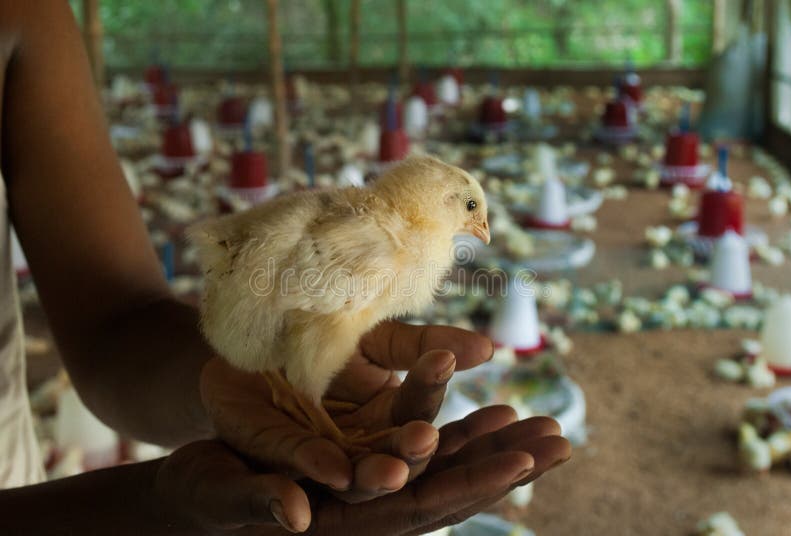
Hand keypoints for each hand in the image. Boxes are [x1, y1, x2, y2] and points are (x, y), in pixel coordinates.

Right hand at [154, 408, 570, 534]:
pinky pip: (421, 447)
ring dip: (493, 446)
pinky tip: (492, 412)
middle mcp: (369, 511)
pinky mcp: (365, 463)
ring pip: (444, 469)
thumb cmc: (202, 496)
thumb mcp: (221, 495)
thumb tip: (297, 517)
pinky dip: (459, 431)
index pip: (419, 507)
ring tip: (543, 423)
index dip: (469, 485)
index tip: (519, 461)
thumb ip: (258, 503)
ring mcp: (371, 487)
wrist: (200, 491)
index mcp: (344, 525)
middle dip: (504, 466)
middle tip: (560, 440)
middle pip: (449, 489)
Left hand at [200, 321, 493, 502]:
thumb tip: (489, 349)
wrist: (262, 331)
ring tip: (396, 470)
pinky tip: (334, 471)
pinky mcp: (278, 448)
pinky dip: (316, 464)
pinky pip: (299, 459)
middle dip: (423, 459)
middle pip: (406, 460)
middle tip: (436, 442)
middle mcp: (366, 442)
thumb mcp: (382, 337)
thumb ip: (427, 344)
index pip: (434, 425)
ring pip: (358, 474)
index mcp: (394, 417)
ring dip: (377, 475)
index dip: (475, 435)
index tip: (507, 420)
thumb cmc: (329, 336)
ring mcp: (325, 450)